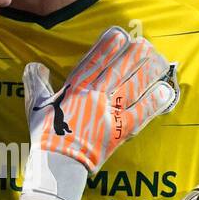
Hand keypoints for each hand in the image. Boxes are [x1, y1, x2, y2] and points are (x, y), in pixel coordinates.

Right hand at [23, 26, 178, 175]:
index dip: (107, 47)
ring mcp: (109, 113)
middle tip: (145, 43)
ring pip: (132, 87)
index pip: (94, 62)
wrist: (57, 165)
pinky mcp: (120, 131)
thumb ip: (36, 84)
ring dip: (147, 72)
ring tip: (159, 60)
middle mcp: (95, 97)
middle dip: (133, 54)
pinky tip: (164, 91)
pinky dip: (153, 102)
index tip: (119, 34)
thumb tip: (33, 65)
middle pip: (118, 70)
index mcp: (75, 89)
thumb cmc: (45, 136)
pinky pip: (140, 113)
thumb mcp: (35, 107)